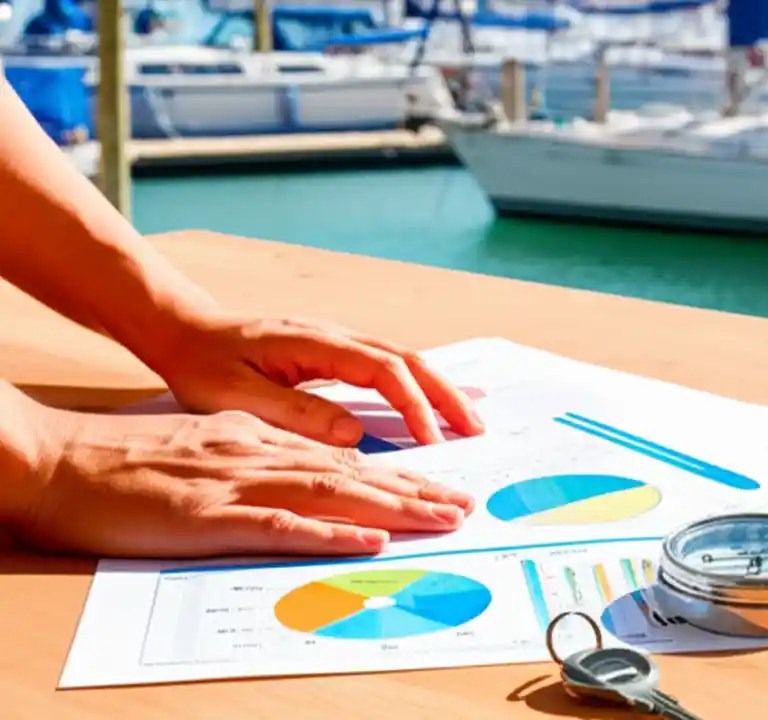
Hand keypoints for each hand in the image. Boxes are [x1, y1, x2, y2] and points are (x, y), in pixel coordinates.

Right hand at [10, 409, 474, 557]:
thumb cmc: (130, 460)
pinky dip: (329, 534)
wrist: (62, 460)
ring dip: (394, 507)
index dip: (399, 474)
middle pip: (355, 472)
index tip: (442, 489)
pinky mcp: (212, 517)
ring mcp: (239, 484)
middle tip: (466, 506)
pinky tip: (367, 541)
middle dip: (417, 489)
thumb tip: (307, 470)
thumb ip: (260, 454)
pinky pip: (281, 527)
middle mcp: (262, 455)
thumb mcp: (207, 446)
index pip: (345, 457)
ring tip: (442, 518)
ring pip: (334, 494)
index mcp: (261, 440)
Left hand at [149, 314, 484, 447]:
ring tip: (471, 421)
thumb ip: (296, 413)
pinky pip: (389, 366)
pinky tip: (439, 399)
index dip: (413, 404)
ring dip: (439, 389)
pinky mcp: (335, 353)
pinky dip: (420, 384)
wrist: (183, 331)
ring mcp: (338, 341)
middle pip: (408, 360)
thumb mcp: (238, 396)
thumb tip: (354, 432)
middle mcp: (335, 335)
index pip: (383, 369)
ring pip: (405, 360)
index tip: (432, 440)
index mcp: (315, 343)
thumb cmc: (203, 365)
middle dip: (446, 394)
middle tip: (478, 431)